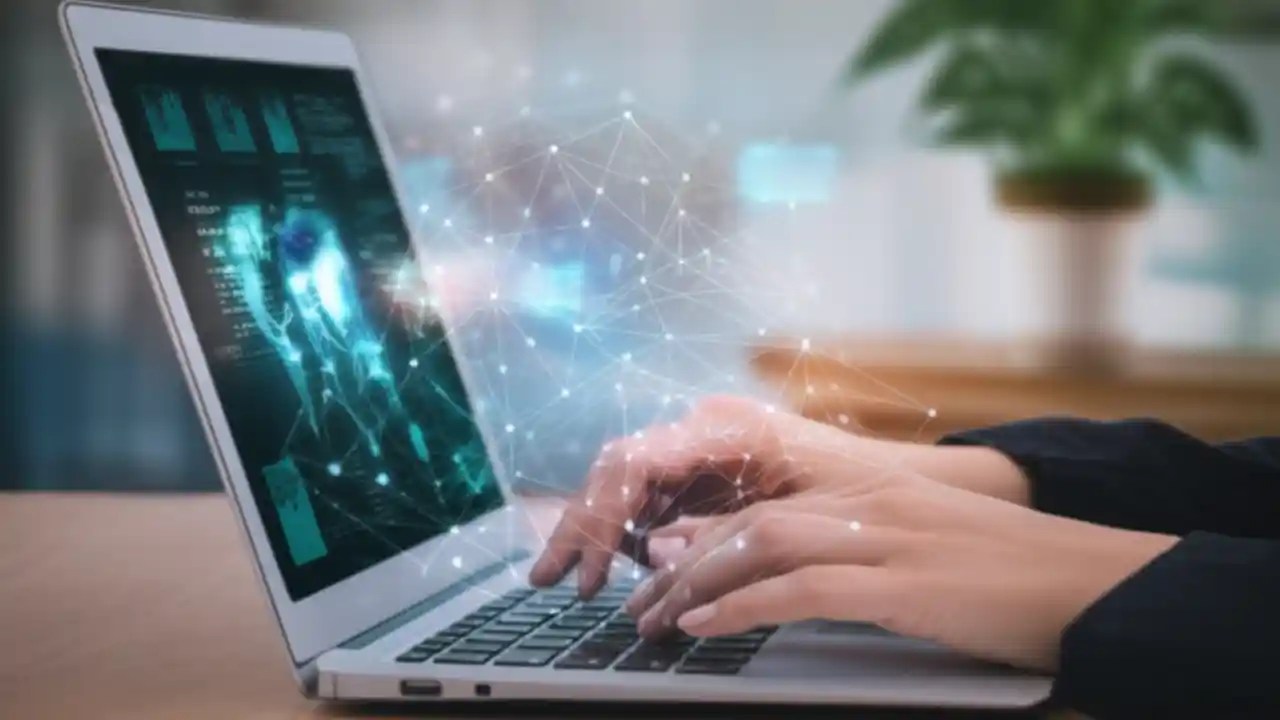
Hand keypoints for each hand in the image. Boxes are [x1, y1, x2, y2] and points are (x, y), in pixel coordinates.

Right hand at [529, 396, 878, 594]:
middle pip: (619, 469)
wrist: (911, 486)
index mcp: (724, 427)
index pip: (634, 461)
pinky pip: (655, 497)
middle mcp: (705, 427)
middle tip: (548, 580)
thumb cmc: (867, 492)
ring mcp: (705, 447)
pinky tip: (616, 566)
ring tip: (570, 581)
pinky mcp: (711, 471)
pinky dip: (630, 533)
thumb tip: (658, 552)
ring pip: (629, 483)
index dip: (602, 517)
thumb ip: (725, 530)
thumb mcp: (799, 516)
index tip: (590, 571)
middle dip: (582, 525)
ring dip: (597, 531)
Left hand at [628, 480, 1176, 670]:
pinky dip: (743, 606)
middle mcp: (871, 503)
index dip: (706, 534)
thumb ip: (865, 555)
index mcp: (874, 493)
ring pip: (763, 545)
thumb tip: (805, 580)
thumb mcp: (927, 551)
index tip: (663, 559)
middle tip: (645, 600)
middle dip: (687, 563)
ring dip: (699, 583)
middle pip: (752, 521)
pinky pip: (801, 589)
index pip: (767, 506)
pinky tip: (705, 627)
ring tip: (660, 620)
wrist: (1090, 582)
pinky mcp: (904, 582)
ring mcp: (887, 538)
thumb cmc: (1011, 577)